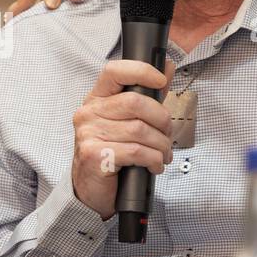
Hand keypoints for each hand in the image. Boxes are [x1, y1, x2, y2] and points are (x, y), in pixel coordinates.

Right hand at [71, 59, 175, 219]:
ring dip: (161, 145)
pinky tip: (154, 165)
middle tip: (167, 135)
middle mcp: (89, 113)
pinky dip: (153, 160)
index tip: (160, 81)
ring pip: (140, 130)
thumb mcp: (127, 121)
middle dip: (162, 120)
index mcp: (96, 99)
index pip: (115, 71)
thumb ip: (147, 95)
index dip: (141, 71)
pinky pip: (136, 152)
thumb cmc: (111, 152)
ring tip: (162, 154)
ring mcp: (89, 134)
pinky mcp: (95, 156)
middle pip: (136, 103)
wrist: (90, 190)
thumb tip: (167, 67)